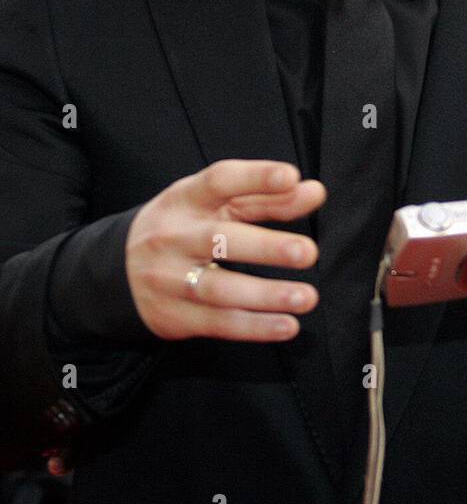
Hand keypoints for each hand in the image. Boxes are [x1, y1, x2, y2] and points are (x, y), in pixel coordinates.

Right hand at [124, 160, 325, 341]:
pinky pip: (218, 323)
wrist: (114, 274)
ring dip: (266, 295)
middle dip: (265, 246)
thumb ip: (266, 198)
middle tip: (308, 252)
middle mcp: (174, 236)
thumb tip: (315, 192)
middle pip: (219, 239)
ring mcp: (169, 278)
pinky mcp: (173, 316)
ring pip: (219, 288)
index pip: (219, 180)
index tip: (291, 176)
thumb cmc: (183, 228)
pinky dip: (255, 327)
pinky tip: (287, 326)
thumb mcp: (215, 205)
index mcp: (186, 199)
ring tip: (307, 297)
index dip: (255, 177)